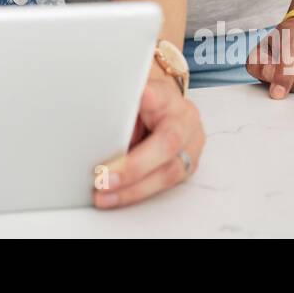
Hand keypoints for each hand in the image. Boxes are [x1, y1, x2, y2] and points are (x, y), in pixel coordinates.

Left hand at [93, 76, 203, 207]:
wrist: (167, 112)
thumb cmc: (144, 106)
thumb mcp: (131, 100)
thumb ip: (122, 113)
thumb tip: (102, 136)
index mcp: (168, 97)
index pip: (159, 96)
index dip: (150, 98)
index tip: (141, 96)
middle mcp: (185, 120)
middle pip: (167, 143)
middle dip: (133, 166)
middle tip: (104, 178)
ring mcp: (191, 145)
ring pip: (168, 173)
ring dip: (132, 189)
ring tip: (104, 196)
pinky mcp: (189, 167)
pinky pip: (165, 186)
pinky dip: (137, 193)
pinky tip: (117, 197)